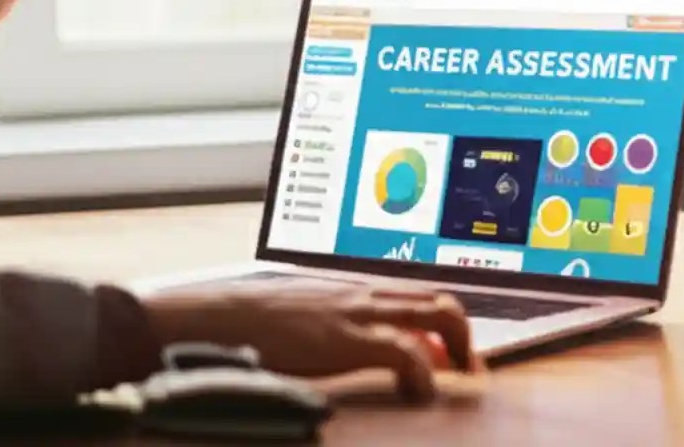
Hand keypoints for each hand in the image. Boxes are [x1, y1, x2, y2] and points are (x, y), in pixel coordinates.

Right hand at [142, 282, 482, 401]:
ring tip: (454, 378)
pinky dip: (423, 375)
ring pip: (436, 314)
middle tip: (465, 367)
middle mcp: (362, 293)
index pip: (415, 292)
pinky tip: (417, 394)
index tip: (450, 351)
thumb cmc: (249, 319)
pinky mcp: (347, 339)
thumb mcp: (298, 312)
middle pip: (438, 298)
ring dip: (456, 348)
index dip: (442, 321)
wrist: (219, 315)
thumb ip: (330, 321)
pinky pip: (406, 352)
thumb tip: (349, 341)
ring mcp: (357, 313)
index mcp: (351, 288)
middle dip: (462, 334)